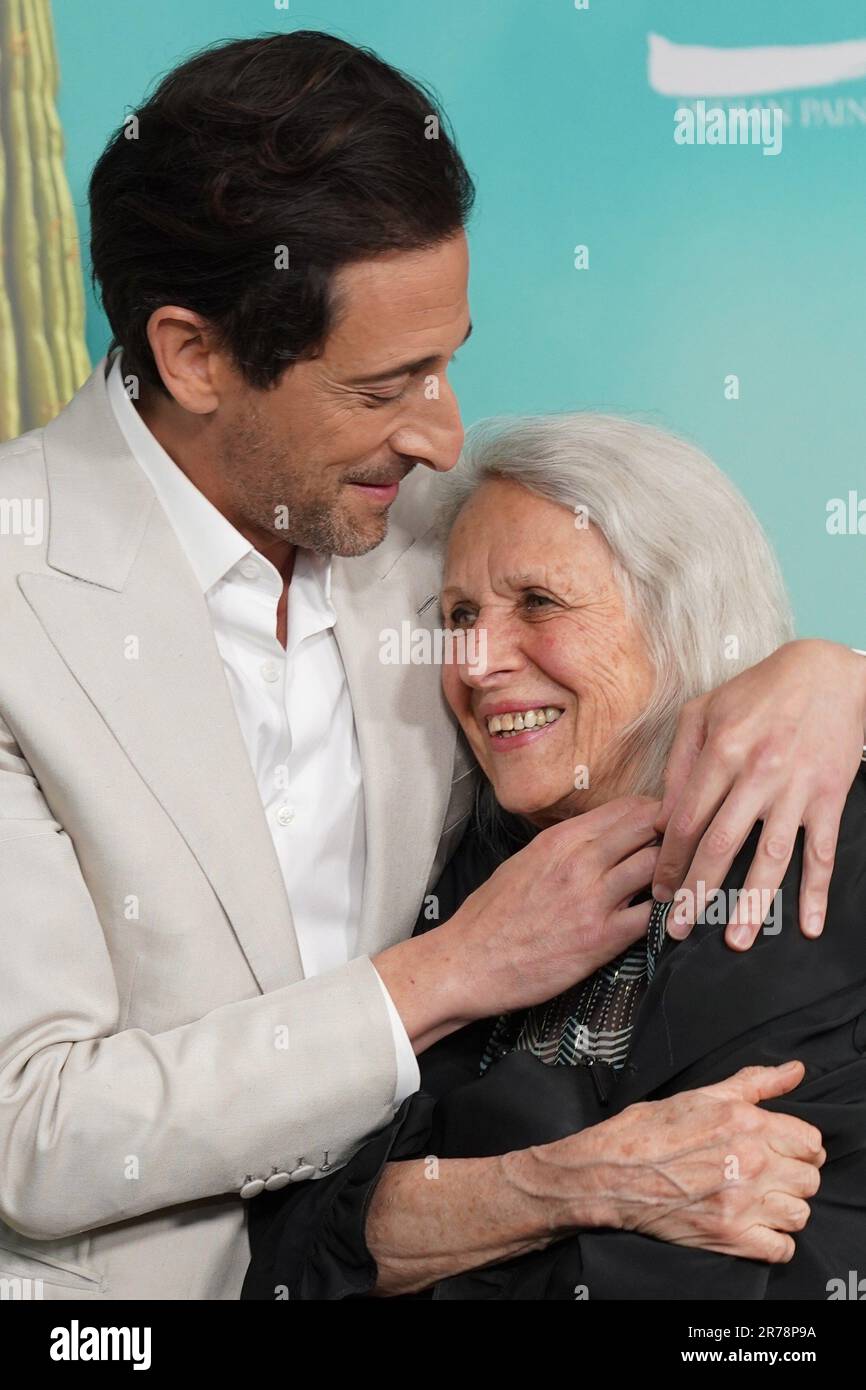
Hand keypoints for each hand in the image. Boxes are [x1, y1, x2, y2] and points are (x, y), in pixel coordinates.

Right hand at [375, 795, 660, 1045]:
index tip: (668, 822)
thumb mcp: (526, 860)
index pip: (629, 808)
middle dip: (674, 836)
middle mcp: (581, 862)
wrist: (469, 961)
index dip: (657, 812)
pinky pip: (653, 916)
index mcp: (561, 839)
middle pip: (651, 829)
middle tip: (684, 850)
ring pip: (659, 867)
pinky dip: (666, 912)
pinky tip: (668, 915)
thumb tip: (603, 836)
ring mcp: (594, 900)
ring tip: (678, 882)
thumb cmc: (492, 915)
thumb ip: (566, 845)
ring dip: (674, 873)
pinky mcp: (602, 939)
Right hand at [532, 1060, 823, 1262]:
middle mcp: (750, 1161)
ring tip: (760, 1201)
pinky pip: (781, 1248)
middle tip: (767, 1175)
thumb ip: (755, 1083)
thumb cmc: (648, 1131)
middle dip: (793, 1177)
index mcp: (746, 1122)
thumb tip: (794, 1070)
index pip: (811, 1142)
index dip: (799, 1147)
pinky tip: (753, 1226)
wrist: (608, 1172)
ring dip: (784, 1209)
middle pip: (809, 1179)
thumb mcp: (702, 1095)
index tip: (783, 1151)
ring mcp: (741, 1201)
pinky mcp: (729, 1236)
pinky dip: (773, 1242)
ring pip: (799, 1214)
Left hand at [652, 640, 865, 948]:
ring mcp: (796, 788)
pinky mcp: (830, 796)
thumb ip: (679, 762)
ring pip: (770, 856)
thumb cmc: (758, 691)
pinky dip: (815, 891)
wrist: (827, 672)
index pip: (687, 820)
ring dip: (753, 902)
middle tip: (681, 930)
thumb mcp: (703, 711)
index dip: (671, 860)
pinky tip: (807, 926)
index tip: (661, 891)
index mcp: (720, 751)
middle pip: (721, 845)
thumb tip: (661, 815)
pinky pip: (822, 852)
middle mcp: (757, 773)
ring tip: (737, 940)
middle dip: (698, 892)